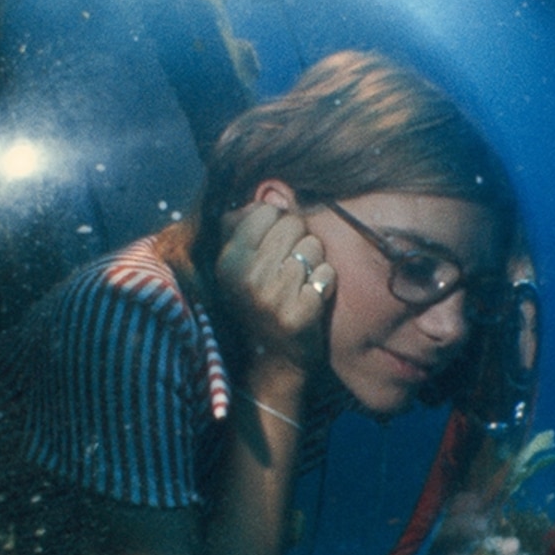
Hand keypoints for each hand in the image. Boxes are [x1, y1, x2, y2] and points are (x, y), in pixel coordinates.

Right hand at [216, 198, 332, 369]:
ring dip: (313, 263)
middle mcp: (245, 277)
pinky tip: (311, 299)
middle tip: (288, 270)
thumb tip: (272, 194)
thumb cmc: (259, 300)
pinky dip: (325, 283)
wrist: (273, 360)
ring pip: (313, 246)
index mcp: (227, 260)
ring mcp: (272, 297)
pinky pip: (326, 272)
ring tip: (298, 285)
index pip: (267, 211)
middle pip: (294, 225)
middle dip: (298, 243)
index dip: (278, 225)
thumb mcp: (238, 264)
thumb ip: (245, 223)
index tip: (273, 249)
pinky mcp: (299, 314)